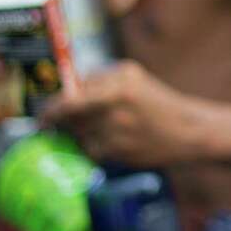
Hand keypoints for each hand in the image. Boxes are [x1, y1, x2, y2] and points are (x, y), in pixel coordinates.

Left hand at [38, 60, 191, 166]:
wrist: (186, 131)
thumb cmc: (156, 100)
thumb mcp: (132, 75)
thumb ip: (99, 78)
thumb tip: (68, 88)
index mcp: (119, 87)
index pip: (70, 101)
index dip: (51, 110)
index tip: (43, 115)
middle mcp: (115, 111)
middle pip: (70, 119)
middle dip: (59, 122)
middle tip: (52, 123)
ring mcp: (117, 134)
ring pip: (78, 136)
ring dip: (77, 133)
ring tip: (91, 128)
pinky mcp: (119, 154)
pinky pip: (91, 151)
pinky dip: (91, 146)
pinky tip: (104, 141)